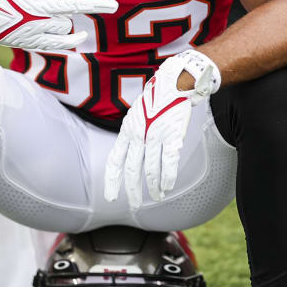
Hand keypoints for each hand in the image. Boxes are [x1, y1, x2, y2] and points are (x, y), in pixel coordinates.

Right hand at [0, 0, 117, 51]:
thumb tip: (65, 9)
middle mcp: (41, 9)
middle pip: (74, 5)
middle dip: (96, 5)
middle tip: (115, 5)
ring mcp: (40, 26)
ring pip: (66, 24)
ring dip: (61, 21)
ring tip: (41, 17)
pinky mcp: (36, 41)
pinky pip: (62, 42)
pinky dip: (73, 39)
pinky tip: (82, 35)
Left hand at [104, 50, 220, 208]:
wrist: (175, 81)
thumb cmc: (158, 98)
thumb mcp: (138, 115)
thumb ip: (134, 134)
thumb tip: (132, 153)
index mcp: (128, 131)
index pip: (115, 160)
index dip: (112, 180)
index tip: (111, 197)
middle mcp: (139, 135)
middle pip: (132, 169)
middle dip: (133, 190)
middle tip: (134, 205)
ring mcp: (155, 135)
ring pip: (151, 169)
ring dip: (154, 187)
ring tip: (157, 197)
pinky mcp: (173, 134)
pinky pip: (169, 161)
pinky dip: (168, 177)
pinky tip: (167, 187)